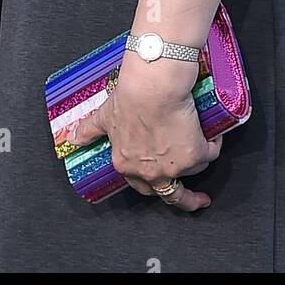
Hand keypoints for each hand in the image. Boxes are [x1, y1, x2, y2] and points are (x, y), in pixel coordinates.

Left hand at [66, 59, 221, 211]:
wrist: (152, 86)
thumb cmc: (129, 97)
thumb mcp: (104, 115)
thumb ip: (89, 129)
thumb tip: (72, 138)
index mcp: (127, 164)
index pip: (141, 185)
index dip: (153, 182)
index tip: (164, 181)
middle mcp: (150, 172)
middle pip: (171, 194)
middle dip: (186, 198)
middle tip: (197, 197)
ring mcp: (174, 166)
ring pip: (192, 168)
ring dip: (197, 156)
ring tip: (198, 136)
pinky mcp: (196, 155)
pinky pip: (209, 153)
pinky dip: (212, 143)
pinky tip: (211, 133)